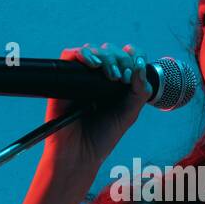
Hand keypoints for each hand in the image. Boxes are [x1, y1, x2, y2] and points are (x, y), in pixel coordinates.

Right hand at [42, 43, 151, 173]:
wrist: (80, 154)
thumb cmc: (103, 137)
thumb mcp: (129, 114)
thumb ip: (139, 92)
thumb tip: (140, 67)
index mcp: (116, 84)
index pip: (125, 57)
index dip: (133, 54)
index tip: (137, 60)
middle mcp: (98, 78)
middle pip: (109, 50)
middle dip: (120, 59)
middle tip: (122, 78)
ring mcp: (81, 78)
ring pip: (91, 49)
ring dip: (105, 56)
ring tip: (111, 75)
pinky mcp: (64, 80)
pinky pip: (69, 55)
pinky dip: (82, 53)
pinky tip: (93, 64)